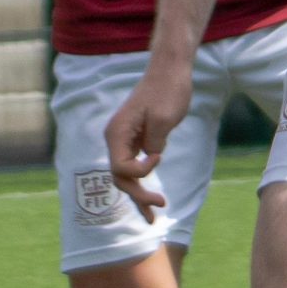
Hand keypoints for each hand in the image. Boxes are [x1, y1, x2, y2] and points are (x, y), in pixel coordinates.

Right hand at [105, 61, 195, 214]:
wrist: (171, 69)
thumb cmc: (169, 90)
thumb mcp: (164, 119)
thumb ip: (154, 142)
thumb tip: (150, 158)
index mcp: (116, 132)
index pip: (120, 168)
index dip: (139, 172)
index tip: (158, 157)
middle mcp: (115, 138)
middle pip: (120, 176)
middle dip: (138, 195)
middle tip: (159, 208)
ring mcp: (124, 139)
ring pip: (126, 175)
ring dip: (138, 195)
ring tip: (152, 218)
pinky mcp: (136, 139)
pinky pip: (134, 166)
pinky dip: (142, 182)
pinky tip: (151, 199)